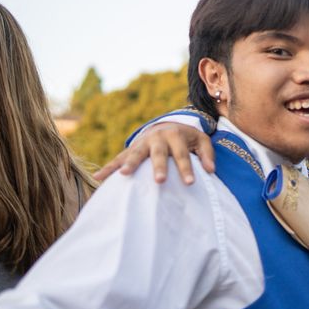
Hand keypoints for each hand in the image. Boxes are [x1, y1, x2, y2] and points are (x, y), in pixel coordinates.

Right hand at [94, 123, 213, 184]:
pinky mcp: (131, 149)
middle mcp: (157, 138)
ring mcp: (142, 143)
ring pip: (135, 153)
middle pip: (158, 153)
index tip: (190, 183)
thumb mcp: (201, 140)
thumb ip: (207, 154)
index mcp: (175, 135)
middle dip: (158, 167)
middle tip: (160, 181)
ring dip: (129, 164)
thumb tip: (210, 170)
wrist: (167, 125)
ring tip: (124, 176)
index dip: (186, 168)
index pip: (182, 154)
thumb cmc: (187, 138)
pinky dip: (109, 168)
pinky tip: (99, 178)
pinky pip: (118, 158)